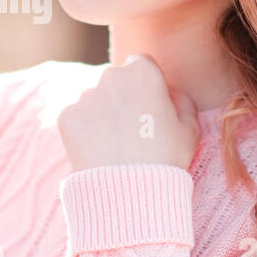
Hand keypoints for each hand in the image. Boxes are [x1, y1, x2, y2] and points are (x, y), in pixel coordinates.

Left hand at [56, 54, 200, 170]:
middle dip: (121, 96)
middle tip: (131, 129)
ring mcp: (86, 96)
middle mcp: (111, 76)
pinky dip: (84, 131)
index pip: (141, 65)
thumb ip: (182, 101)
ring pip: (94, 98)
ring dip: (101, 114)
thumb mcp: (190, 129)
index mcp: (143, 73)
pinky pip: (76, 118)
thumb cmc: (166, 160)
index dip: (146, 85)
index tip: (148, 107)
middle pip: (115, 79)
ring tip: (114, 146)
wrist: (130, 191)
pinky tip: (98, 152)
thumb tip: (170, 92)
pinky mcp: (67, 116)